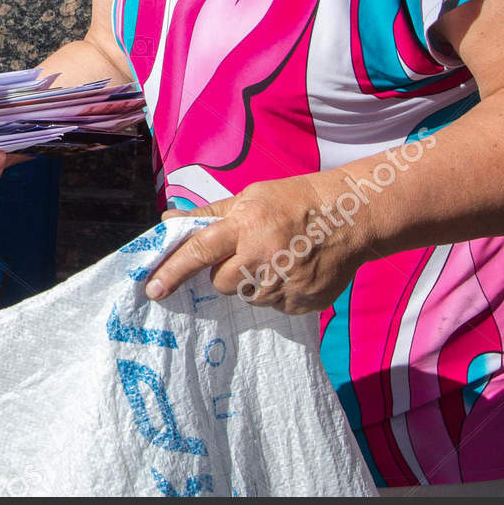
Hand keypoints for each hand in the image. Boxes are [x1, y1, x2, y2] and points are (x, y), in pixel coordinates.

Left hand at [144, 174, 373, 314]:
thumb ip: (208, 215)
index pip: (200, 251)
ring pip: (246, 297)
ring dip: (251, 283)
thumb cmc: (292, 202)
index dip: (173, 270)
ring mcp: (284, 284)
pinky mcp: (301, 303)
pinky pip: (273, 306)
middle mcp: (262, 257)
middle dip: (225, 272)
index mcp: (245, 226)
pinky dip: (276, 293)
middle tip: (247, 253)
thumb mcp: (249, 198)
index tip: (153, 289)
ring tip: (275, 259)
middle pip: (220, 282)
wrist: (350, 217)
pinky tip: (293, 271)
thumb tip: (167, 222)